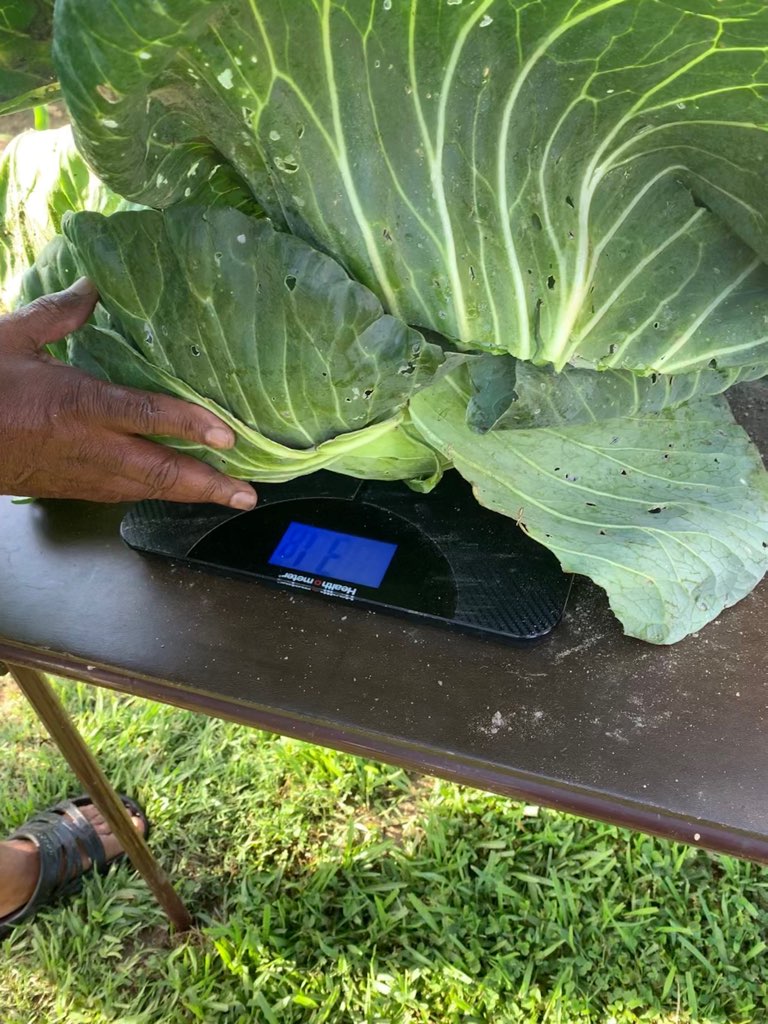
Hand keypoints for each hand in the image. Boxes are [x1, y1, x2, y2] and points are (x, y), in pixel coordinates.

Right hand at [0, 278, 257, 507]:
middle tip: (247, 494)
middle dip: (208, 485)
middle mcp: (88, 446)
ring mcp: (80, 474)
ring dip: (189, 495)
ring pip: (146, 490)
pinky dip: (154, 493)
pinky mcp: (69, 489)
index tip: (228, 436)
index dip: (191, 425)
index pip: (148, 416)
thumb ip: (57, 315)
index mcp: (77, 404)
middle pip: (160, 471)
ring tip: (226, 497)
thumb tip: (93, 287)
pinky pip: (122, 494)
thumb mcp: (10, 338)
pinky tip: (172, 491)